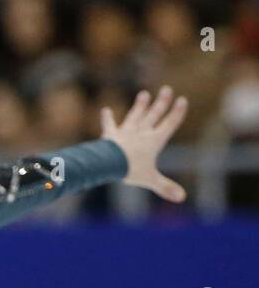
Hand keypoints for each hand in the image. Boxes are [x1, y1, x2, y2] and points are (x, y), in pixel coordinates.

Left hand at [100, 85, 188, 202]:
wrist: (108, 163)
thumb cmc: (130, 170)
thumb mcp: (150, 179)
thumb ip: (165, 187)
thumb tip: (181, 198)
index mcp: (154, 141)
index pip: (169, 124)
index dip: (177, 112)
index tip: (182, 100)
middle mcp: (141, 132)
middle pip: (154, 115)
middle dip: (161, 103)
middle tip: (167, 89)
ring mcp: (125, 132)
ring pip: (135, 116)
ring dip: (140, 106)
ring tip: (143, 94)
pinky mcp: (110, 135)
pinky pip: (108, 125)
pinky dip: (106, 118)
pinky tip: (104, 110)